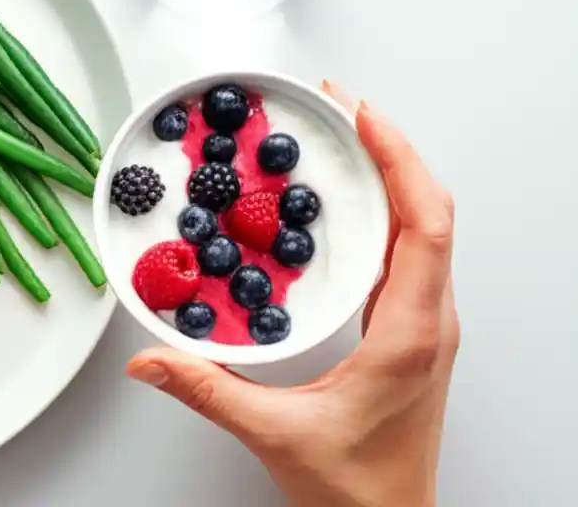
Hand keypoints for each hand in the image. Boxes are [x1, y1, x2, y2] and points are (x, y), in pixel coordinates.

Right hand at [127, 82, 457, 506]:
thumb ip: (207, 390)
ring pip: (419, 228)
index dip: (398, 160)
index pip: (424, 224)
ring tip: (339, 141)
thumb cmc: (358, 490)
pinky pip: (403, 254)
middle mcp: (427, 320)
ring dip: (386, 177)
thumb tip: (150, 357)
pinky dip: (377, 214)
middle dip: (386, 149)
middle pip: (425, 210)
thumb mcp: (274, 433)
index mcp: (411, 333)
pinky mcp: (406, 331)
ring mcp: (421, 324)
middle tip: (338, 109)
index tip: (362, 117)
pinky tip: (337, 208)